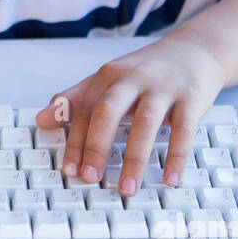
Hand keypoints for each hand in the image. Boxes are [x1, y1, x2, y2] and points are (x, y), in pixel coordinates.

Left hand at [35, 35, 225, 194]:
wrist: (196, 50)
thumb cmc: (146, 71)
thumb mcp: (108, 79)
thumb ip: (75, 99)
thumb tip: (41, 120)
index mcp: (108, 76)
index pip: (85, 110)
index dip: (75, 141)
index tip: (70, 169)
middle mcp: (133, 79)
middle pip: (108, 112)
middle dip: (96, 146)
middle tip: (90, 178)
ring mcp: (163, 88)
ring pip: (145, 123)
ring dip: (134, 159)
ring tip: (127, 188)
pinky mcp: (191, 98)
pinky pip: (183, 130)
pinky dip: (176, 156)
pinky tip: (170, 178)